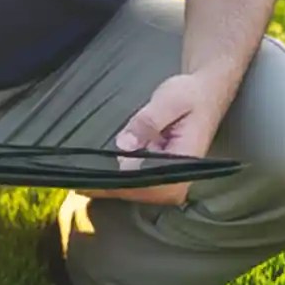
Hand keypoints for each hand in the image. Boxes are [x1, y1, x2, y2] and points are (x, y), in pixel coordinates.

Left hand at [80, 73, 228, 205]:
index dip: (127, 189)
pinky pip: (140, 178)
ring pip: (141, 189)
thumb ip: (147, 121)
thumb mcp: (169, 100)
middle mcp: (181, 173)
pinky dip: (119, 177)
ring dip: (114, 186)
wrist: (204, 90)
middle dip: (114, 190)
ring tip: (82, 183)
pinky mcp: (161, 166)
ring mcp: (171, 172)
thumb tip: (125, 145)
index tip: (99, 186)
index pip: (156, 187)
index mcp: (187, 160)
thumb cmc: (190, 94)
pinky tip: (97, 173)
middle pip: (146, 193)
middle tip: (80, 185)